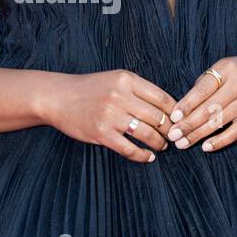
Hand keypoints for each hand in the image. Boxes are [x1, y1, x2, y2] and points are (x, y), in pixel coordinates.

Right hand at [40, 70, 175, 162]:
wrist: (58, 97)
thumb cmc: (90, 89)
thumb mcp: (115, 79)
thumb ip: (139, 90)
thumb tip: (168, 108)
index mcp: (127, 80)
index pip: (162, 98)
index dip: (175, 112)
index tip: (178, 121)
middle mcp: (120, 96)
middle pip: (158, 117)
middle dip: (169, 130)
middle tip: (173, 136)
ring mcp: (110, 116)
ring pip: (147, 134)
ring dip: (159, 143)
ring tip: (162, 146)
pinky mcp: (102, 133)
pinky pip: (129, 149)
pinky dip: (142, 155)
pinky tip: (148, 157)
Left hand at [167, 52, 236, 151]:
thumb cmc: (235, 73)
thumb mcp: (220, 69)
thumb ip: (202, 85)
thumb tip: (181, 110)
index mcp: (227, 69)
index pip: (203, 89)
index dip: (187, 104)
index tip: (173, 117)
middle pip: (210, 108)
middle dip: (189, 124)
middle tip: (172, 135)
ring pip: (219, 121)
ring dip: (198, 135)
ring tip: (182, 143)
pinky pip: (235, 132)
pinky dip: (219, 141)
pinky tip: (205, 147)